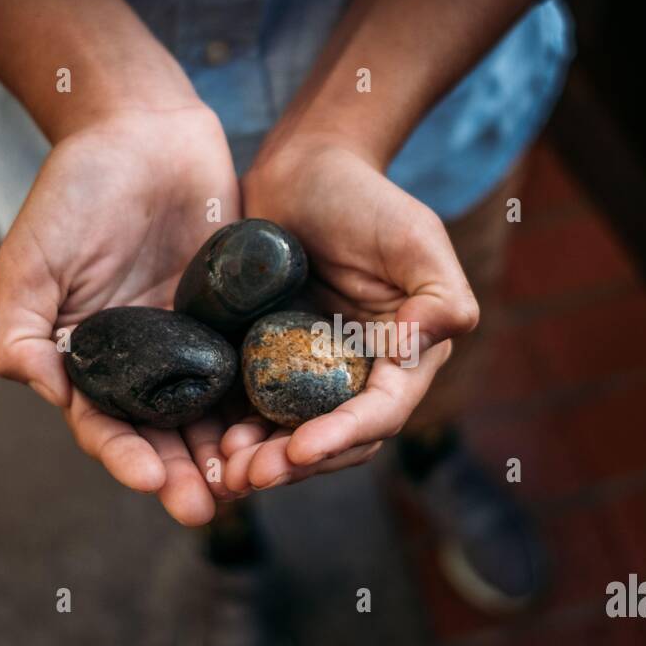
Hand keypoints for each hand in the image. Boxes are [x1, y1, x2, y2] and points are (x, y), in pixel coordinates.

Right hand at [0, 106, 239, 525]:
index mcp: (90, 361)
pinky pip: (254, 370)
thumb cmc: (75, 190)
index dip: (125, 457)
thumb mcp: (30, 259)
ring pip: (214, 415)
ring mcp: (194, 344)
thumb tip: (44, 393)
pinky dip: (266, 404)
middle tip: (207, 509)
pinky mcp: (237, 321)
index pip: (104, 425)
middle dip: (183, 476)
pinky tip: (287, 429)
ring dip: (229, 455)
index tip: (149, 481)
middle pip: (165, 436)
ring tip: (252, 484)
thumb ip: (23, 331)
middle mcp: (144, 363)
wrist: (143, 129)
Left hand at [220, 135, 479, 492]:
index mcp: (406, 360)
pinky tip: (207, 442)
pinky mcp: (267, 366)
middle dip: (294, 464)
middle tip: (248, 475)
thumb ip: (438, 292)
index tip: (300, 448)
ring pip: (291, 437)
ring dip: (260, 461)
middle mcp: (361, 378)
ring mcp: (311, 376)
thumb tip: (422, 343)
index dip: (342, 436)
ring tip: (221, 471)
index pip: (380, 413)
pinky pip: (253, 412)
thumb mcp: (414, 237)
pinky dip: (233, 433)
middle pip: (334, 441)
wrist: (304, 170)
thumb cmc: (366, 198)